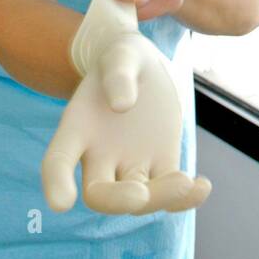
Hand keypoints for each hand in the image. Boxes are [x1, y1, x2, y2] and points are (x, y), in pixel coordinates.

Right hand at [41, 27, 211, 216]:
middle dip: (117, 201)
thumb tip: (122, 104)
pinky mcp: (160, 165)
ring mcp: (130, 164)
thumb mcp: (121, 55)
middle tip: (141, 195)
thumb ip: (118, 74)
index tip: (61, 203)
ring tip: (187, 183)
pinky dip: (186, 197)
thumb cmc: (123, 59)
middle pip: (99, 195)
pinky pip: (170, 192)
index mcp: (77, 128)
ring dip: (161, 198)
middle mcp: (98, 155)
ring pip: (138, 199)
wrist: (143, 69)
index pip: (57, 162)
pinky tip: (203, 186)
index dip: (55, 184)